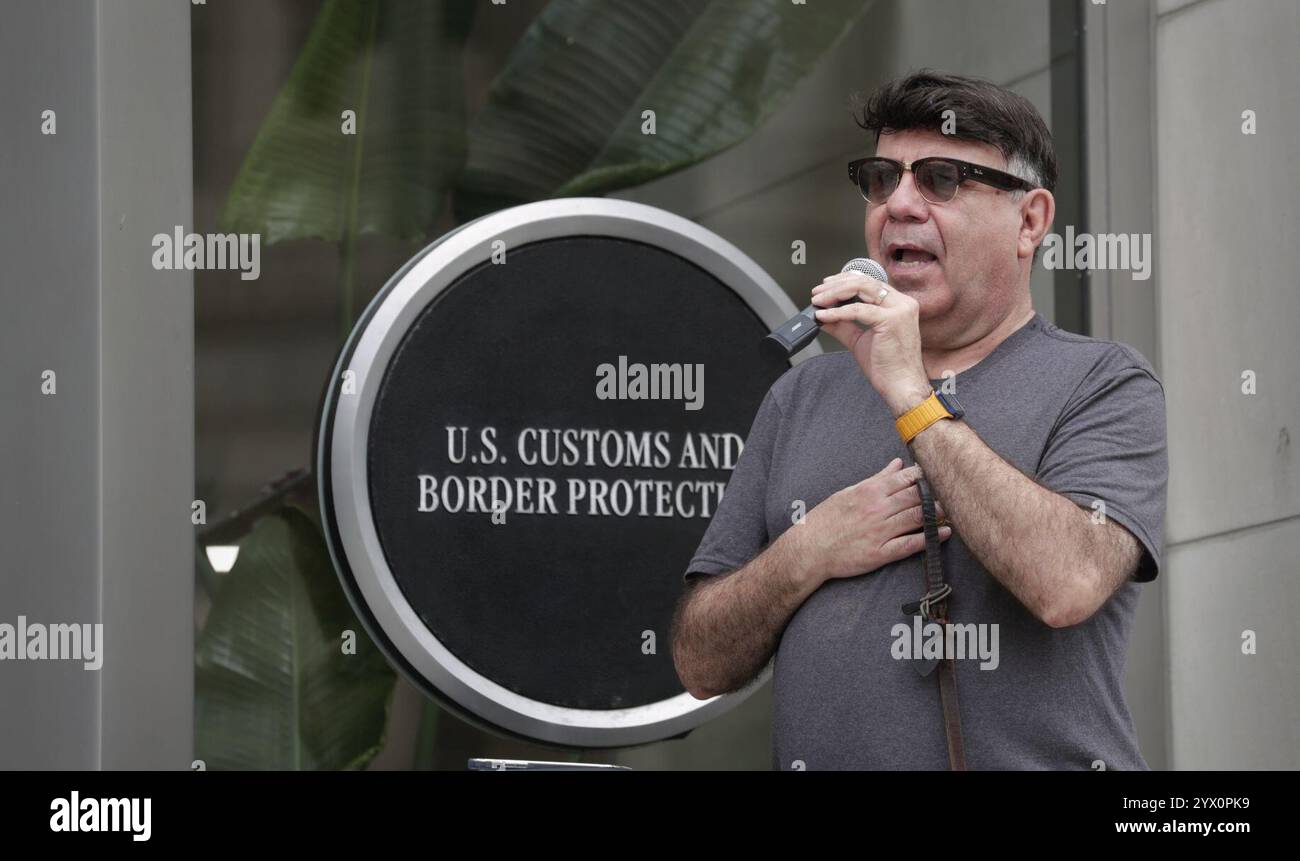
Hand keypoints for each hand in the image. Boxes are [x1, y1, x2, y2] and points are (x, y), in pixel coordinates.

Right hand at [792, 458, 951, 585]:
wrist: (810, 548)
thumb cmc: (826, 519)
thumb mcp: (848, 492)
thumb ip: (876, 479)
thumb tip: (897, 464)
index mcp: (869, 491)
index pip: (906, 479)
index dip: (925, 477)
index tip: (937, 475)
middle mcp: (877, 509)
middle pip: (916, 497)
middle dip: (935, 494)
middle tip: (950, 493)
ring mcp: (880, 531)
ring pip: (916, 517)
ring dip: (937, 513)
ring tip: (951, 511)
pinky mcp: (881, 552)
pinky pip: (911, 544)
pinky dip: (929, 538)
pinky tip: (943, 533)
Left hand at [810, 272, 931, 416]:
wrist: (902, 386)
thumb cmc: (888, 367)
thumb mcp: (860, 340)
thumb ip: (843, 325)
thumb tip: (824, 316)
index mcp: (899, 304)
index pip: (869, 282)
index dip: (845, 281)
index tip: (827, 286)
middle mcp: (902, 303)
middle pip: (864, 281)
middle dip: (836, 285)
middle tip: (817, 293)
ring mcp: (899, 310)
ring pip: (861, 288)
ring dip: (834, 293)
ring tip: (818, 301)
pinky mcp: (891, 321)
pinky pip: (858, 310)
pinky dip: (837, 312)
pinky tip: (824, 316)